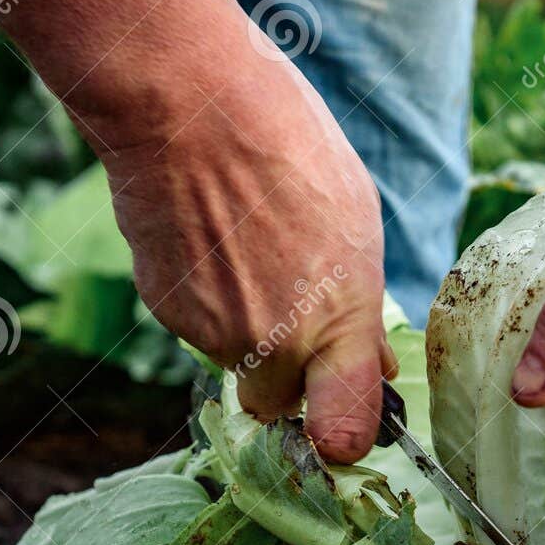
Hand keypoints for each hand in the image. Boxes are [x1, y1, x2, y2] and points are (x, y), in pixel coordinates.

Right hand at [97, 63, 392, 462]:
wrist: (189, 107)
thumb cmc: (287, 146)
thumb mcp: (357, 223)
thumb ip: (362, 310)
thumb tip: (377, 365)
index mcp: (338, 321)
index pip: (344, 433)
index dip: (342, 437)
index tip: (343, 425)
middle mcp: (275, 344)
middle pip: (276, 404)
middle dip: (284, 375)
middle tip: (287, 311)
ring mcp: (214, 333)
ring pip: (232, 359)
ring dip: (241, 323)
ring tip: (246, 243)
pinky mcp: (167, 312)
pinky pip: (194, 324)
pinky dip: (203, 295)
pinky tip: (210, 237)